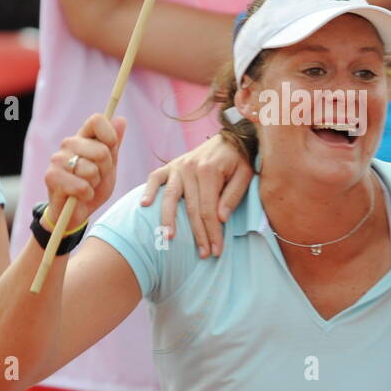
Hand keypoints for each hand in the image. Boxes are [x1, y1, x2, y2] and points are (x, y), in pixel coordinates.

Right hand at [43, 113, 126, 227]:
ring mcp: (58, 159)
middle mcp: (68, 144)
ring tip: (86, 186)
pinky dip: (87, 195)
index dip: (110, 136)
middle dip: (105, 169)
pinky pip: (82, 186)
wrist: (76, 213)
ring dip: (94, 184)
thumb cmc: (93, 187)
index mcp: (83, 137)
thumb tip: (121, 119)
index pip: (97, 120)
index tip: (110, 150)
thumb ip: (114, 144)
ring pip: (91, 170)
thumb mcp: (109, 166)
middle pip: (101, 150)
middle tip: (96, 177)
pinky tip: (79, 196)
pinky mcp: (52, 177)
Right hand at [142, 134, 252, 256]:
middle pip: (191, 208)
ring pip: (170, 197)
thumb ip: (233, 196)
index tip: (216, 250)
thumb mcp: (245, 175)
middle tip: (203, 253)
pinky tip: (144, 205)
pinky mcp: (171, 165)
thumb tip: (220, 219)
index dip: (212, 232)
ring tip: (169, 238)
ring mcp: (178, 166)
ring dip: (168, 219)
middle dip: (197, 234)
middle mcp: (190, 168)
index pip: (208, 209)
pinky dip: (148, 190)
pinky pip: (155, 177)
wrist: (231, 137)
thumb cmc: (240, 160)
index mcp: (209, 171)